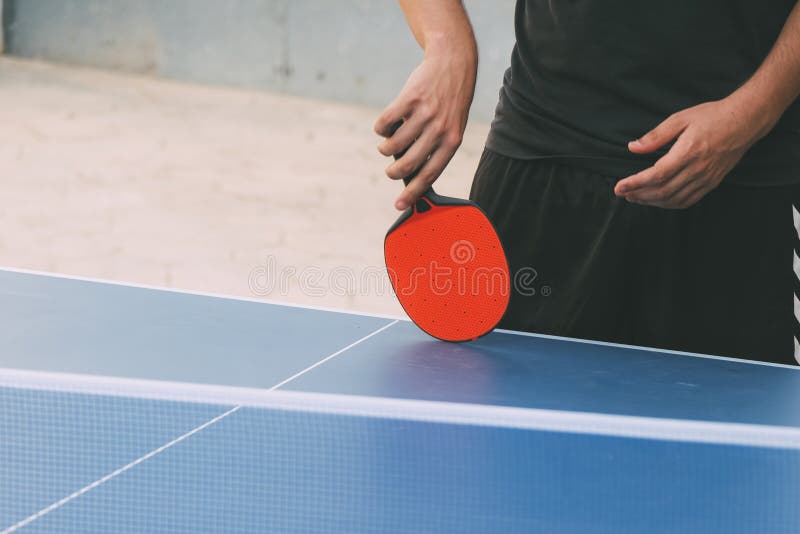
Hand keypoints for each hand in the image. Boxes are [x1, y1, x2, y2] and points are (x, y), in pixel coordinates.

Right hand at [374, 47, 476, 209]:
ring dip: (385, 149)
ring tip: (387, 145)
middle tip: (390, 170)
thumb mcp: (452, 127)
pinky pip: (385, 124)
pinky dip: (381, 129)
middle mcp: (439, 129)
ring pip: (392, 145)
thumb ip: (435, 149)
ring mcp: (424, 114)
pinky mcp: (409, 99)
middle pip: (407, 164)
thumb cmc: (449, 103)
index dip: (413, 193)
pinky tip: (386, 126)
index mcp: (452, 141)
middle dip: (393, 172)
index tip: (399, 205)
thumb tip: (411, 176)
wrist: (453, 63)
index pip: (430, 174)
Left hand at [614, 97, 769, 208]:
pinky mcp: (712, 183)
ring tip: (635, 197)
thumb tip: (633, 147)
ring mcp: (706, 178)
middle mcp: (698, 169)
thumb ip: (656, 136)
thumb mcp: (680, 118)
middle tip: (623, 193)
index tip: (619, 187)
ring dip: (651, 202)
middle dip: (638, 195)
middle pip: (662, 191)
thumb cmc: (712, 116)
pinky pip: (687, 201)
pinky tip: (657, 200)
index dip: (635, 184)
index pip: (656, 175)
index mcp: (688, 152)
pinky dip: (669, 204)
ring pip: (673, 199)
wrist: (745, 121)